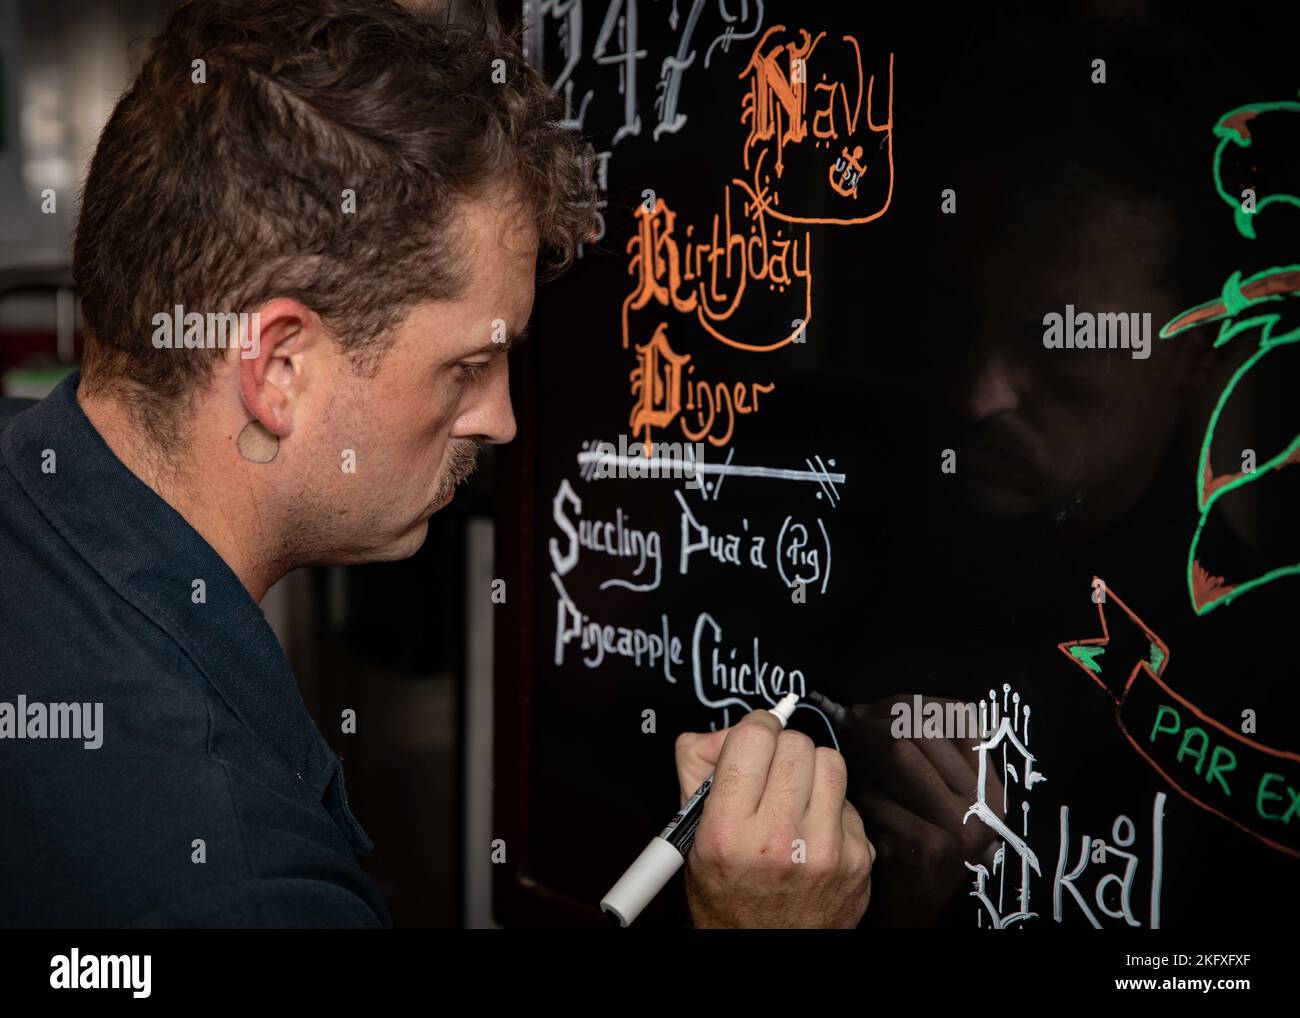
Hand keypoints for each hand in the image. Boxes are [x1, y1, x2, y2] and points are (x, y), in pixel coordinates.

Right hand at [673, 707, 873, 927]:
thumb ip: (696, 770)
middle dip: (780, 749)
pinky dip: (830, 805)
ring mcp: (824, 851)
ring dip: (810, 770)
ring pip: (830, 762)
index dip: (754, 727)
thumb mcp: (690, 837)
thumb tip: (725, 730)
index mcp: (729, 832)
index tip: (754, 735)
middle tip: (770, 770)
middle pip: (795, 744)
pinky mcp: (856, 858)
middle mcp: (779, 841)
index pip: (754, 738)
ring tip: (794, 794)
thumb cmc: (728, 897)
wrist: (768, 950)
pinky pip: (849, 800)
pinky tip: (811, 827)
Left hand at [838, 694, 1002, 927]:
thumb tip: (865, 707)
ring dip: (865, 744)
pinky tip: (852, 793)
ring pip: (900, 750)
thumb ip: (919, 751)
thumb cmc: (914, 838)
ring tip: (849, 747)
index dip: (909, 704)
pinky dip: (858, 787)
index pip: (956, 716)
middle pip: (925, 727)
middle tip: (852, 720)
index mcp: (992, 787)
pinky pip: (879, 791)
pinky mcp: (926, 845)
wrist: (916, 905)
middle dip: (880, 718)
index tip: (876, 708)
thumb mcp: (932, 794)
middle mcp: (984, 805)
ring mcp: (959, 827)